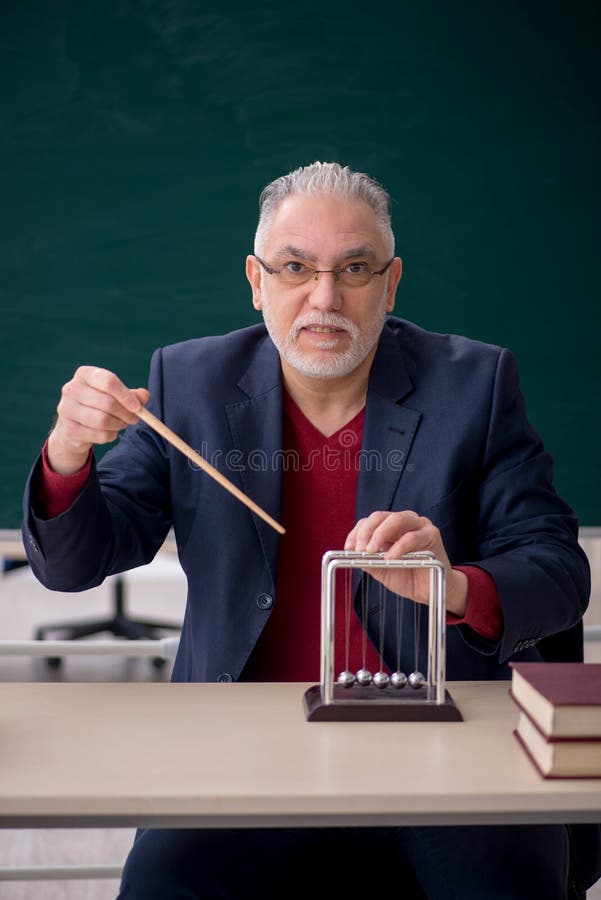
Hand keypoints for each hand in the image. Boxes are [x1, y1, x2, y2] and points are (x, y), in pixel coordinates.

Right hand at [47, 366, 149, 474]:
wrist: (74, 426)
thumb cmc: (99, 405)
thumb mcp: (116, 396)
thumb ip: (133, 395)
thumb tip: (144, 395)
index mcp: (85, 374)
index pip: (108, 381)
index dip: (125, 395)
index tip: (137, 407)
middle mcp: (71, 388)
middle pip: (107, 403)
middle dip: (126, 414)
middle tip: (134, 419)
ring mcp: (66, 408)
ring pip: (102, 420)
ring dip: (118, 425)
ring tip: (121, 424)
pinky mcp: (68, 428)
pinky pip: (98, 435)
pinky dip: (110, 436)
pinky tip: (109, 432)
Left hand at [344, 510, 467, 616]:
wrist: (429, 592)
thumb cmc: (407, 577)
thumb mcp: (382, 570)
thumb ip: (369, 560)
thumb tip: (352, 555)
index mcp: (390, 527)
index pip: (369, 521)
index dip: (357, 532)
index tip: (348, 548)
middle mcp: (404, 521)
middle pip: (380, 516)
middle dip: (366, 532)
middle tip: (359, 549)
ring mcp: (419, 525)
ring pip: (397, 519)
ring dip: (380, 534)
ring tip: (371, 551)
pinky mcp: (432, 535)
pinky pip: (413, 537)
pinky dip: (399, 547)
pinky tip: (390, 558)